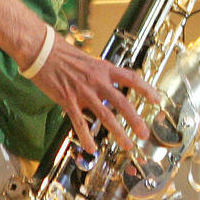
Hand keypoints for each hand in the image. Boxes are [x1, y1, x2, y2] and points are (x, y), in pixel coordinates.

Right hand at [27, 32, 163, 152]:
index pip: (132, 79)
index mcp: (105, 69)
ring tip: (127, 144)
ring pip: (105, 116)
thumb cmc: (63, 54)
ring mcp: (83, 92)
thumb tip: (109, 83)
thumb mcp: (89, 60)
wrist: (42, 51)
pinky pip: (79, 122)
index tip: (157, 99)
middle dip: (136, 120)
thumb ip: (100, 73)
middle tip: (145, 133)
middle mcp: (98, 81)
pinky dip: (86, 136)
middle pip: (123, 103)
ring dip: (118, 132)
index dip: (146, 90)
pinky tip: (92, 148)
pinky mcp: (68, 100)